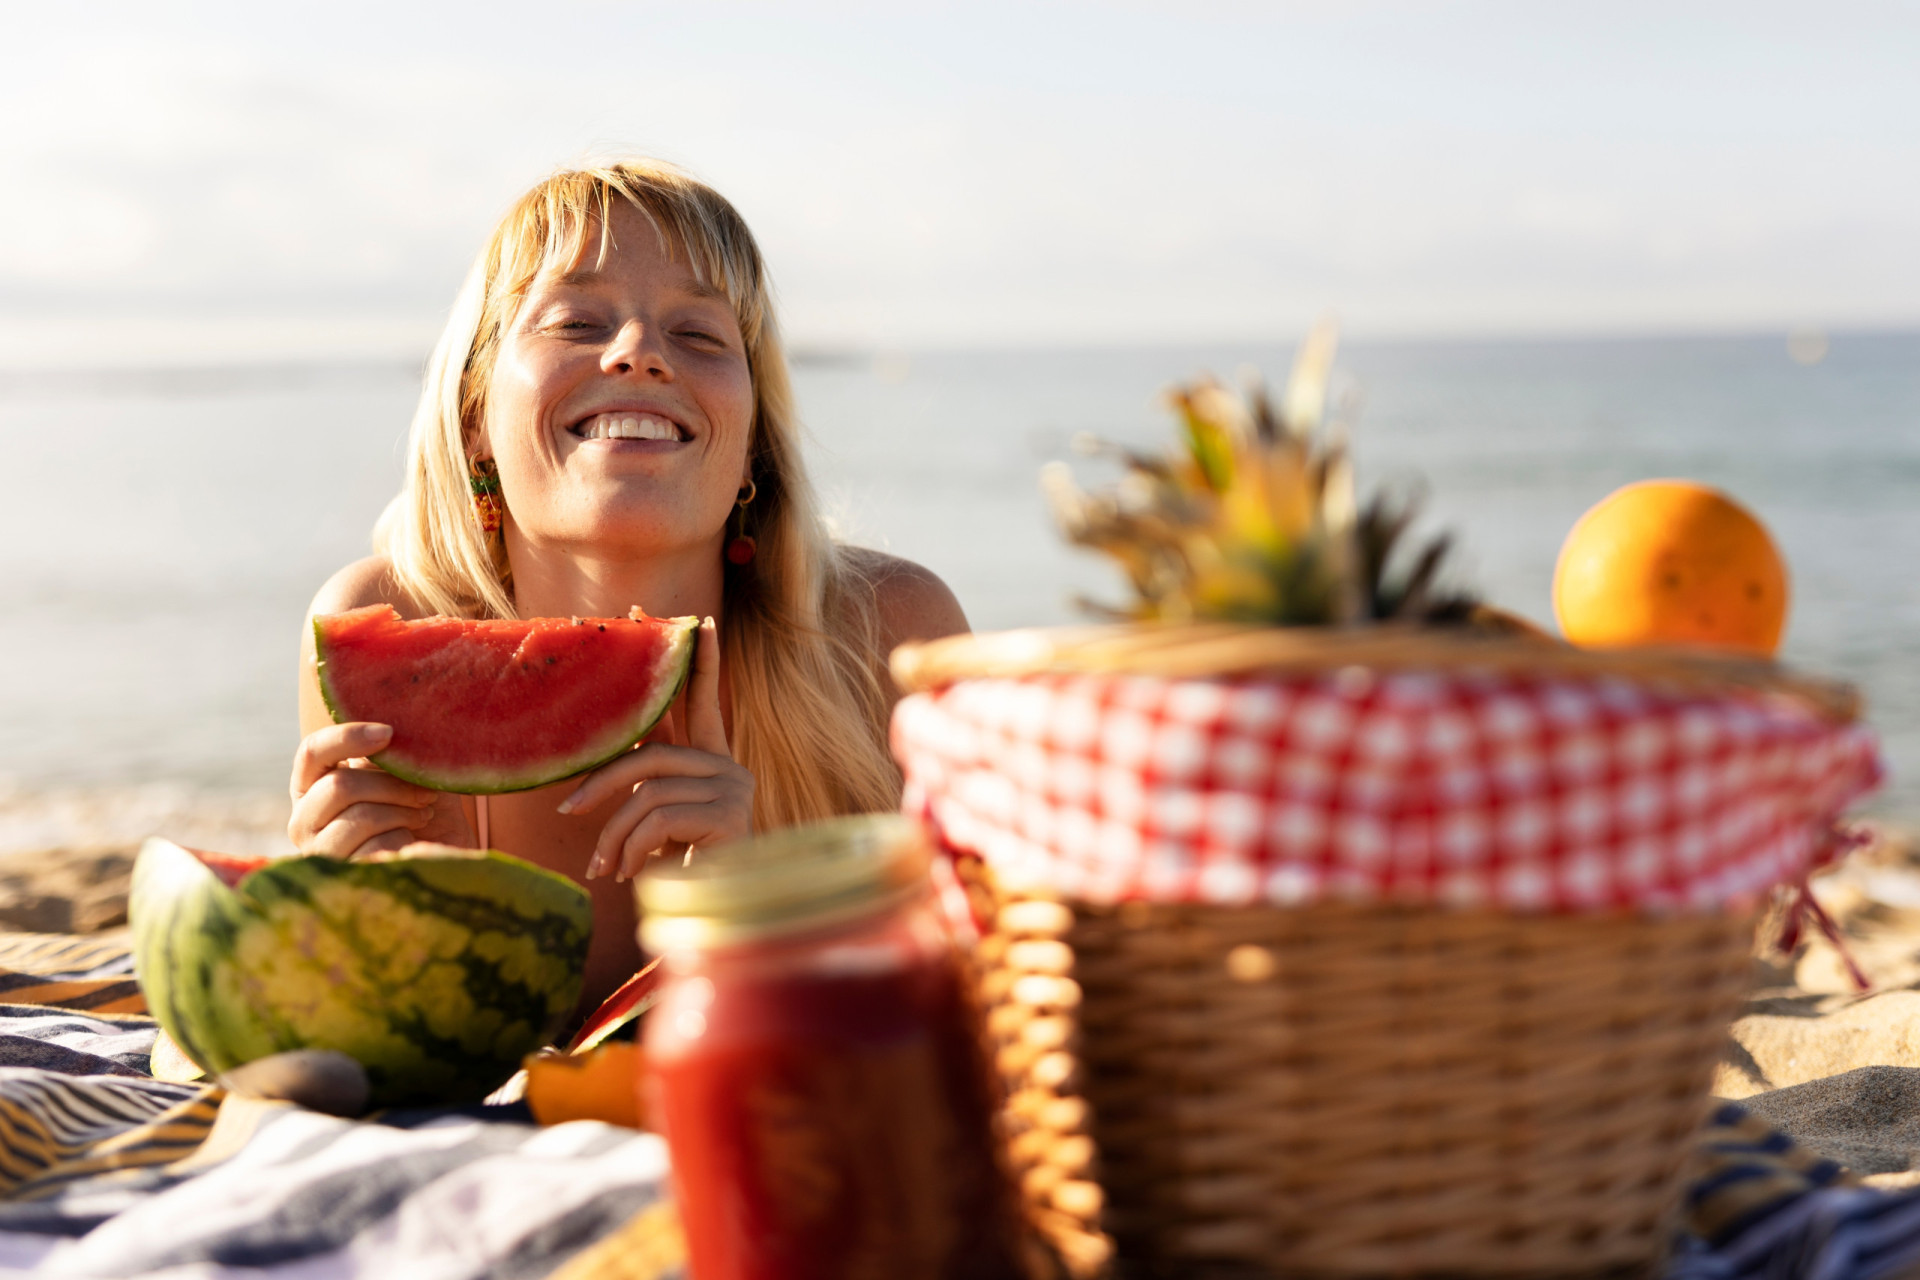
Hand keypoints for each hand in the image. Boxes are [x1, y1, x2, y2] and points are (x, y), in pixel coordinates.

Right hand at [288, 723, 473, 857]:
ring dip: (404, 812)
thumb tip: (391, 730)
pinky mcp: (344, 877)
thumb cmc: (418, 811)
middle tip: (427, 791)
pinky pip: (378, 848)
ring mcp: (320, 853)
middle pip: (340, 786)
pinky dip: (406, 840)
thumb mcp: (403, 775)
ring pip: (361, 818)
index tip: (389, 733)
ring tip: (423, 814)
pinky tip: (413, 843)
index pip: (313, 752)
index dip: (348, 737)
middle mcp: (303, 821)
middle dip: (393, 785)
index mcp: (311, 787)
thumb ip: (388, 754)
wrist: (437, 862)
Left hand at [559, 617, 752, 881]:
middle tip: (566, 809)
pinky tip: (628, 873)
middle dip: (603, 779)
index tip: (695, 620)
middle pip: (652, 751)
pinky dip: (631, 847)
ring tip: (604, 866)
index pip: (704, 701)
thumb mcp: (655, 821)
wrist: (716, 911)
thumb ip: (640, 788)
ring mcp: (734, 790)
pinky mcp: (729, 816)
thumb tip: (579, 790)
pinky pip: (658, 818)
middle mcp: (730, 768)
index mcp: (714, 761)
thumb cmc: (680, 868)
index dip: (697, 661)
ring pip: (648, 790)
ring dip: (615, 832)